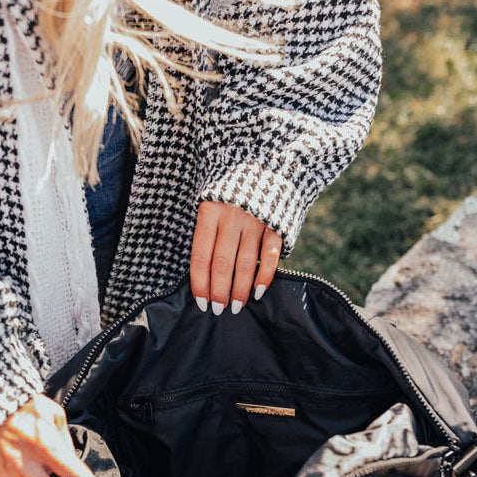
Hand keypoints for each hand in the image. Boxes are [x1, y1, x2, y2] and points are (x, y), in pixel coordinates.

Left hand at [190, 201, 281, 315]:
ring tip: (236, 307)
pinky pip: (270, 257)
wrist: (267, 167)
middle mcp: (231, 216)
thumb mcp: (212, 205)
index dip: (200, 283)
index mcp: (209, 212)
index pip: (200, 256)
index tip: (201, 302)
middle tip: (218, 309)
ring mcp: (255, 220)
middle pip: (222, 264)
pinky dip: (264, 277)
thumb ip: (207, 234)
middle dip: (219, 292)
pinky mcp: (276, 225)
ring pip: (245, 264)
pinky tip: (257, 292)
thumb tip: (203, 274)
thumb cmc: (231, 194)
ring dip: (240, 290)